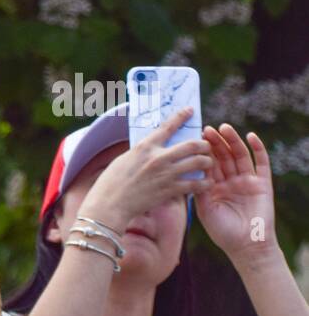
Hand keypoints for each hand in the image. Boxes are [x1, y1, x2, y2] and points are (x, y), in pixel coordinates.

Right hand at [80, 107, 210, 230]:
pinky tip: (206, 183)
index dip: (181, 116)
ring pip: (199, 163)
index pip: (167, 127)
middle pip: (192, 145)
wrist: (109, 205)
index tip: (190, 110)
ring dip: (207, 162)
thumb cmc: (111, 182)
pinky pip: (195, 184)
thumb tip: (155, 150)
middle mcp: (158, 158)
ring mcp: (166, 174)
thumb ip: (143, 153)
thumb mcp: (125, 160)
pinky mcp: (169, 190)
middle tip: (206, 147)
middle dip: (204, 145)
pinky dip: (203, 183)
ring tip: (207, 164)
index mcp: (145, 147)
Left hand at [197, 123, 277, 263]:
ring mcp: (247, 180)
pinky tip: (251, 136)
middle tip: (206, 129)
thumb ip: (197, 190)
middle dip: (215, 143)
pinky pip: (261, 163)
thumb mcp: (205, 209)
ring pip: (239, 156)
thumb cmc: (223, 231)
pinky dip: (257, 149)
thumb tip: (183, 172)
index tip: (192, 139)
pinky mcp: (263, 183)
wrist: (246, 245)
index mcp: (214, 187)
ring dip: (232, 141)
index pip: (208, 164)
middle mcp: (230, 181)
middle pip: (223, 157)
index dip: (201, 152)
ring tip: (224, 128)